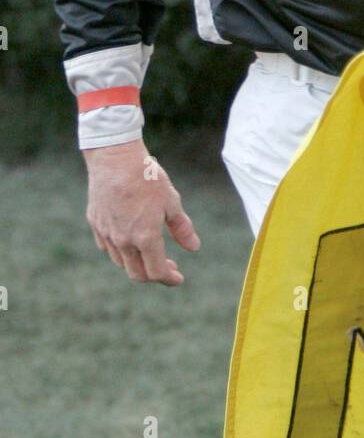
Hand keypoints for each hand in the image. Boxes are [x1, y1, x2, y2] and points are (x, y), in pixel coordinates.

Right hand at [83, 138, 200, 285]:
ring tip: (150, 253)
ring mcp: (106, 233)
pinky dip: (120, 251)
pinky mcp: (95, 223)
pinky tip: (129, 241)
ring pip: (121, 262)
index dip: (169, 279)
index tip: (178, 278)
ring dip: (137, 264)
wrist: (114, 157)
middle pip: (136, 274)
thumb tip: (193, 247)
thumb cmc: (147, 177)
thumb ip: (181, 228)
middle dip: (154, 276)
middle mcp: (123, 240)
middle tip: (168, 267)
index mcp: (145, 237)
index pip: (156, 272)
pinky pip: (107, 247)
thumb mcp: (171, 201)